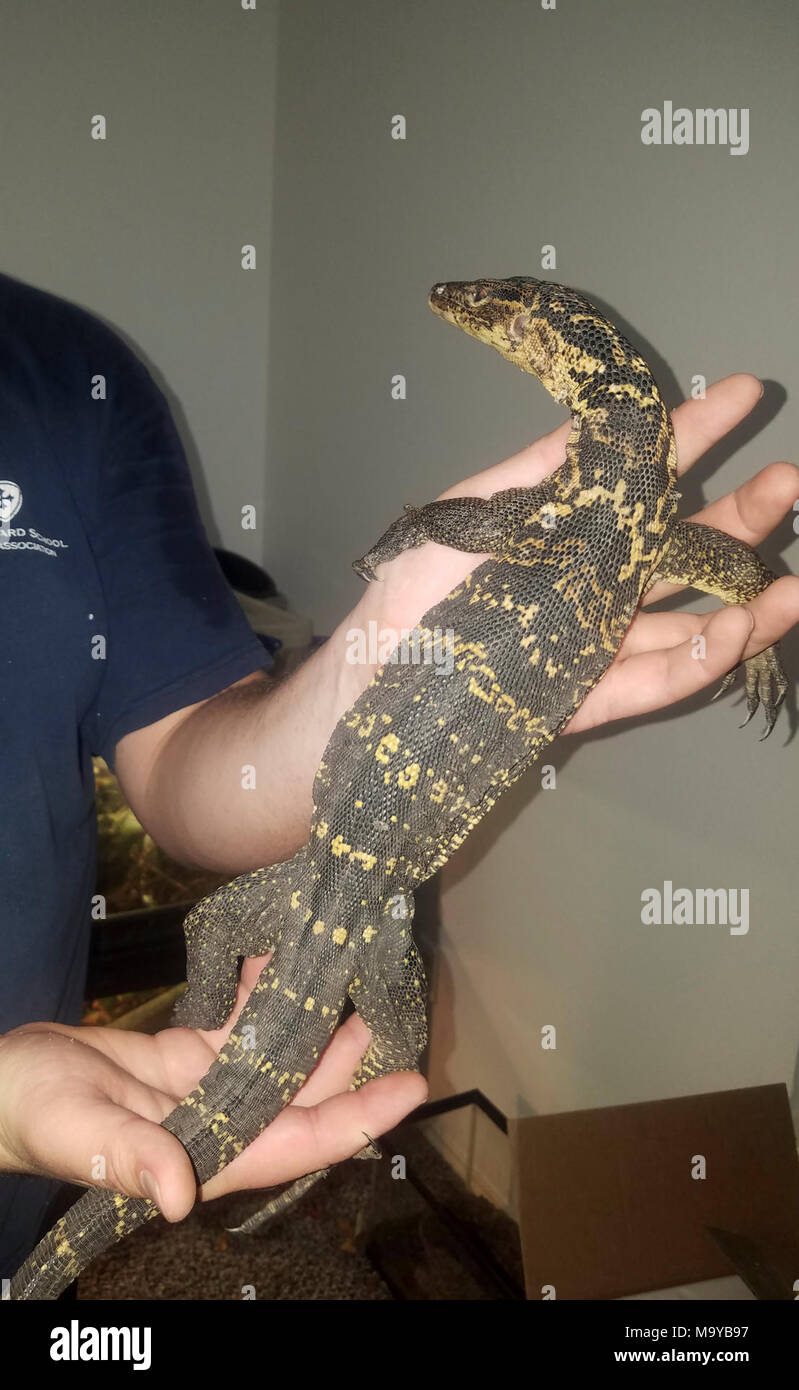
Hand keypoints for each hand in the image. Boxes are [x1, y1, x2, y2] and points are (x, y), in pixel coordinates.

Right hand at [0, 982, 425, 1220]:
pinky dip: (261, 993)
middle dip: (354, 1060)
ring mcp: (206, 1088)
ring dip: (317, 1023)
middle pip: (306, 1095)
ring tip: (353, 976)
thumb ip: (128, 1160)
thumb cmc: (31, 1113)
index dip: (360, 1118)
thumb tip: (181, 1196)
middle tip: (394, 1008)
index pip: (301, 1142)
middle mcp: (220, 1123)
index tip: (413, 1086)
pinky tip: (279, 959)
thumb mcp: (75, 1132)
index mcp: (206, 1154)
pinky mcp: (185, 1055)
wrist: (0, 1086)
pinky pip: (240, 1025)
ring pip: (282, 1058)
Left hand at [342, 374, 798, 729]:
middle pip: (687, 552)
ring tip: (796, 584)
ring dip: (748, 603)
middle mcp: (600, 585)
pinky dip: (700, 660)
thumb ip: (542, 472)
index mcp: (575, 532)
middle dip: (743, 517)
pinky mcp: (592, 698)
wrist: (374, 671)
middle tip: (790, 481)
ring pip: (691, 624)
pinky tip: (739, 628)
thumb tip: (602, 420)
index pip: (645, 480)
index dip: (693, 437)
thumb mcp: (476, 511)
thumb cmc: (416, 588)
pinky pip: (656, 681)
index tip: (740, 394)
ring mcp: (602, 643)